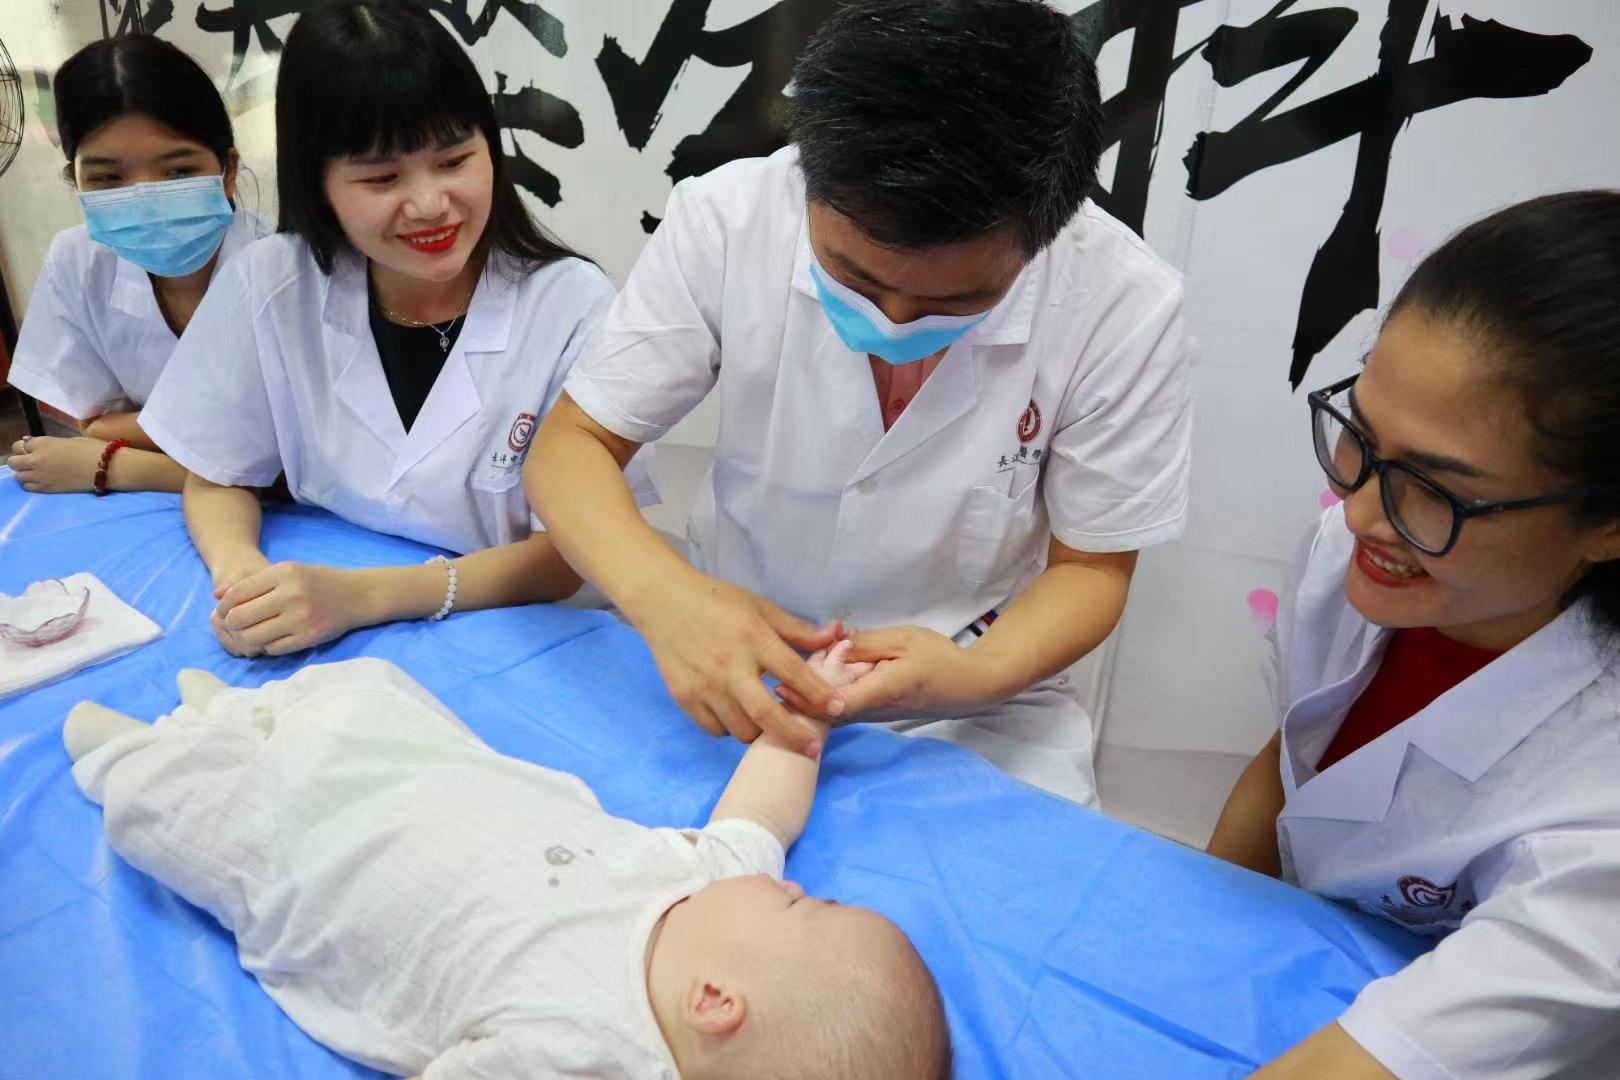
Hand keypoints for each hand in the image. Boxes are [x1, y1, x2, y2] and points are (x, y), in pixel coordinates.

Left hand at [6, 436, 106, 492]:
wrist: (107, 468)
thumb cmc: (94, 449)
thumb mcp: (69, 441)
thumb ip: (52, 445)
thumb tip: (45, 450)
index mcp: (43, 443)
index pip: (19, 446)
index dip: (25, 448)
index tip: (32, 451)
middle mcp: (36, 459)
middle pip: (13, 462)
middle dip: (20, 461)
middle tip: (31, 463)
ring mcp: (40, 475)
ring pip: (18, 476)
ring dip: (25, 474)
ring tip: (37, 473)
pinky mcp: (47, 489)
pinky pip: (28, 487)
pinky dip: (31, 484)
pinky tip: (42, 481)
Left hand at [211, 562, 371, 656]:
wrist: (358, 595)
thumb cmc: (318, 581)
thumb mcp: (288, 571)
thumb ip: (253, 582)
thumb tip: (216, 596)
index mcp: (284, 573)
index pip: (237, 593)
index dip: (225, 606)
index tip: (226, 611)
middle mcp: (292, 594)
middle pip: (240, 618)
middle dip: (233, 624)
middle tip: (237, 625)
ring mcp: (301, 618)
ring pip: (253, 637)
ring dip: (247, 638)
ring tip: (252, 633)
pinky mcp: (309, 637)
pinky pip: (273, 648)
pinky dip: (267, 646)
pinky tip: (272, 638)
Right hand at [624, 568, 846, 751]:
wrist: (663, 602)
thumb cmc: (716, 601)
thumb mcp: (760, 607)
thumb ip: (797, 629)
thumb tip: (835, 636)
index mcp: (752, 638)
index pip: (793, 672)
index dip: (819, 694)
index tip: (838, 709)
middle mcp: (729, 666)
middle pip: (766, 714)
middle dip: (794, 736)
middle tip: (813, 748)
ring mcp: (704, 685)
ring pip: (740, 729)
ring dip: (760, 732)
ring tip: (769, 723)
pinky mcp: (685, 698)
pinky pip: (716, 729)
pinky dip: (731, 728)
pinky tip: (737, 714)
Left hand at [778, 625, 1000, 720]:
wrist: (967, 686)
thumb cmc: (940, 658)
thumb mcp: (905, 640)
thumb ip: (867, 643)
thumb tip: (833, 643)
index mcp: (883, 689)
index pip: (838, 701)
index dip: (806, 697)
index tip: (780, 686)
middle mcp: (874, 709)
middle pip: (826, 712)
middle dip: (796, 700)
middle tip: (768, 681)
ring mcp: (873, 715)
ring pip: (832, 713)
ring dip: (806, 701)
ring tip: (778, 683)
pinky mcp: (874, 713)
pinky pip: (842, 709)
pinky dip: (821, 698)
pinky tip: (806, 683)